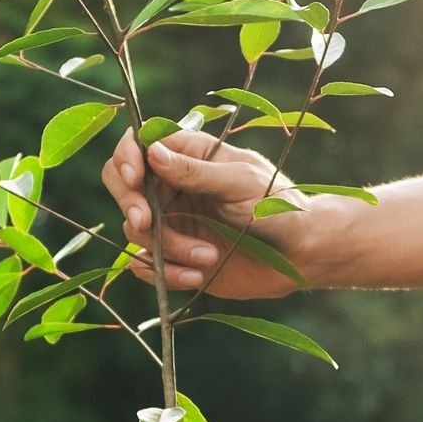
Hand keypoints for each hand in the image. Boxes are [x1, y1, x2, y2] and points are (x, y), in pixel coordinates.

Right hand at [101, 128, 309, 298]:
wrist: (299, 256)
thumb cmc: (279, 206)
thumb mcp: (240, 182)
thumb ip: (195, 170)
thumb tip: (152, 152)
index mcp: (190, 156)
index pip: (139, 144)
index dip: (127, 158)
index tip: (135, 178)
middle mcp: (174, 187)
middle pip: (123, 185)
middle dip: (130, 203)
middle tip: (145, 222)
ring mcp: (171, 223)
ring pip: (136, 231)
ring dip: (167, 247)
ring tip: (209, 255)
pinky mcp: (174, 257)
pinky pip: (147, 265)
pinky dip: (166, 273)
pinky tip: (196, 277)